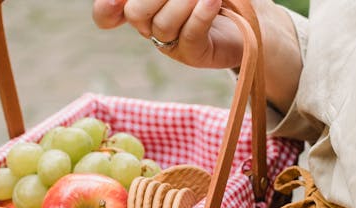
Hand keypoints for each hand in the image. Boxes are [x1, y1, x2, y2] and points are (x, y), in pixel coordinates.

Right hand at [92, 0, 244, 69]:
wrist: (249, 15)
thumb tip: (163, 0)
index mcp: (142, 5)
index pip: (106, 13)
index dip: (106, 8)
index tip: (117, 2)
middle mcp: (150, 25)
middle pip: (135, 13)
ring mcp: (171, 43)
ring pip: (163, 25)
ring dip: (185, 1)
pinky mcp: (194, 54)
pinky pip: (191, 33)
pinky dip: (202, 13)